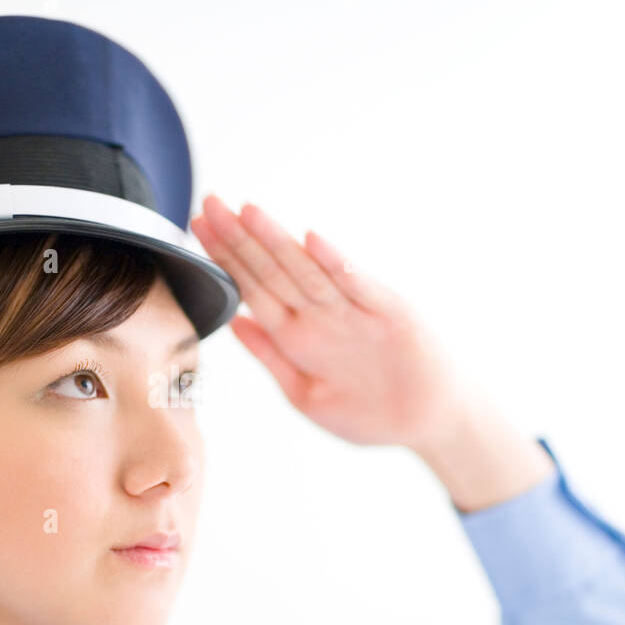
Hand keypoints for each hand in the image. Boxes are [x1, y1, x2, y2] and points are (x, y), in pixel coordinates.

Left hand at [190, 195, 554, 510]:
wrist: (428, 421)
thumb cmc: (368, 410)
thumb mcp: (305, 393)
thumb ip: (271, 357)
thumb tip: (233, 322)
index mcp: (296, 333)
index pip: (252, 286)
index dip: (224, 257)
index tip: (195, 228)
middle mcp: (320, 315)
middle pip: (272, 270)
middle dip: (238, 238)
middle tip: (208, 203)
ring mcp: (353, 311)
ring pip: (307, 271)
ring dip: (277, 241)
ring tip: (247, 211)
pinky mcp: (389, 313)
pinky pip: (359, 286)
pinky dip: (337, 264)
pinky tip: (313, 241)